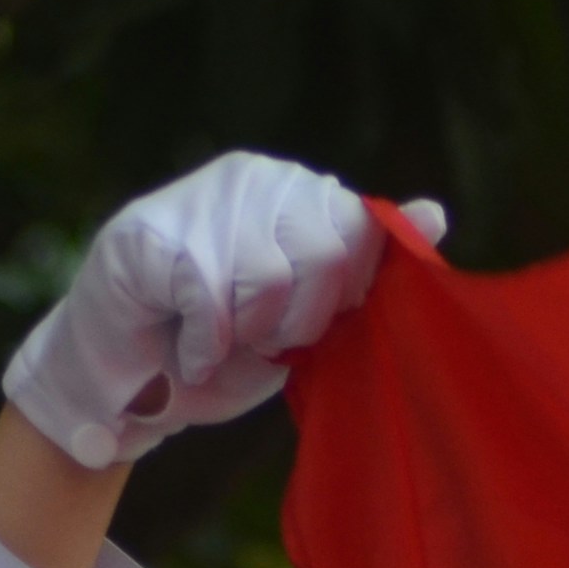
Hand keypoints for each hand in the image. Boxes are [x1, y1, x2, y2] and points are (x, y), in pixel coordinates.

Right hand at [3, 153, 449, 471]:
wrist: (131, 389)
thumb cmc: (224, 351)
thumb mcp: (313, 317)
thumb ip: (367, 269)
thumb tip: (437, 214)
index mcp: (301, 194)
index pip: (361, 231)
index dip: (341, 299)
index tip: (305, 327)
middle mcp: (256, 178)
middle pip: (324, 253)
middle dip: (295, 323)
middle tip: (256, 338)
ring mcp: (199, 197)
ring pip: (267, 276)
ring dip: (244, 334)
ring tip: (217, 340)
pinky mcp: (149, 233)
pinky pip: (211, 297)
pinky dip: (202, 344)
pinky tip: (186, 349)